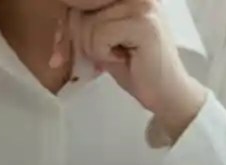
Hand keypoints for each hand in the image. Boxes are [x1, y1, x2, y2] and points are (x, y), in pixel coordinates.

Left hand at [65, 0, 206, 140]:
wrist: (166, 93)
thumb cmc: (135, 67)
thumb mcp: (101, 38)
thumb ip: (83, 20)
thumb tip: (60, 15)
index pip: (82, 0)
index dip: (67, 21)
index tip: (60, 45)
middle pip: (81, 6)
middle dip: (74, 37)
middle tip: (91, 58)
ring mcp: (142, 5)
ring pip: (87, 23)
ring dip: (93, 49)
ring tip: (116, 56)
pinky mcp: (144, 23)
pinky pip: (99, 35)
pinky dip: (103, 54)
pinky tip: (123, 59)